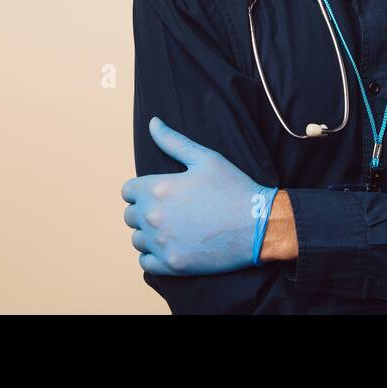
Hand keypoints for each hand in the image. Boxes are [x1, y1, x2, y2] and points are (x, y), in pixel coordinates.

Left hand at [122, 117, 276, 275]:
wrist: (259, 225)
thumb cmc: (234, 187)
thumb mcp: (205, 158)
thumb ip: (174, 141)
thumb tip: (153, 123)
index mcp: (158, 188)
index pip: (128, 191)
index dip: (141, 190)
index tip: (159, 193)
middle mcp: (154, 216)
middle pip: (130, 215)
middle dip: (145, 211)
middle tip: (170, 211)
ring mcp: (162, 243)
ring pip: (138, 239)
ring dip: (149, 235)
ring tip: (172, 229)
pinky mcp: (172, 264)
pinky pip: (146, 263)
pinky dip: (154, 256)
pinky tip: (171, 247)